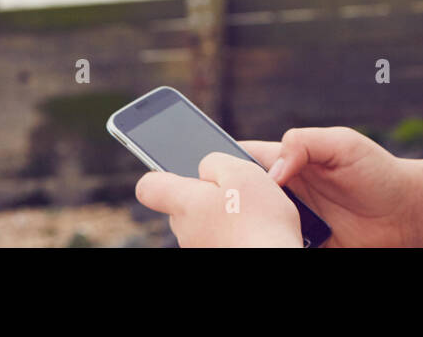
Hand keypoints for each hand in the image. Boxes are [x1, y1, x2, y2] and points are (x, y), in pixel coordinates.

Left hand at [135, 151, 302, 247]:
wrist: (274, 261)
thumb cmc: (259, 221)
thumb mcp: (241, 171)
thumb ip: (215, 161)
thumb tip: (204, 167)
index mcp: (184, 203)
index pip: (148, 187)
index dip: (159, 174)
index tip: (175, 169)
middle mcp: (184, 230)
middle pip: (182, 203)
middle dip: (205, 192)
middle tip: (234, 187)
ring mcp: (199, 248)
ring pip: (203, 221)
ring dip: (222, 212)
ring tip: (251, 210)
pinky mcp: (216, 256)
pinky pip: (218, 237)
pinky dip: (232, 231)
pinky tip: (253, 228)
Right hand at [239, 126, 422, 247]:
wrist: (405, 214)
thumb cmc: (377, 171)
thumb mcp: (343, 143)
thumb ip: (305, 143)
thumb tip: (273, 171)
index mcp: (286, 161)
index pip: (241, 158)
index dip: (221, 164)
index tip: (210, 175)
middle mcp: (283, 193)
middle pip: (240, 196)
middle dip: (228, 202)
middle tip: (226, 209)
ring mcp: (290, 222)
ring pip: (253, 227)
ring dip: (248, 229)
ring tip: (246, 230)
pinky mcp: (300, 246)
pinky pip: (276, 247)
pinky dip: (269, 246)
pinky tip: (269, 244)